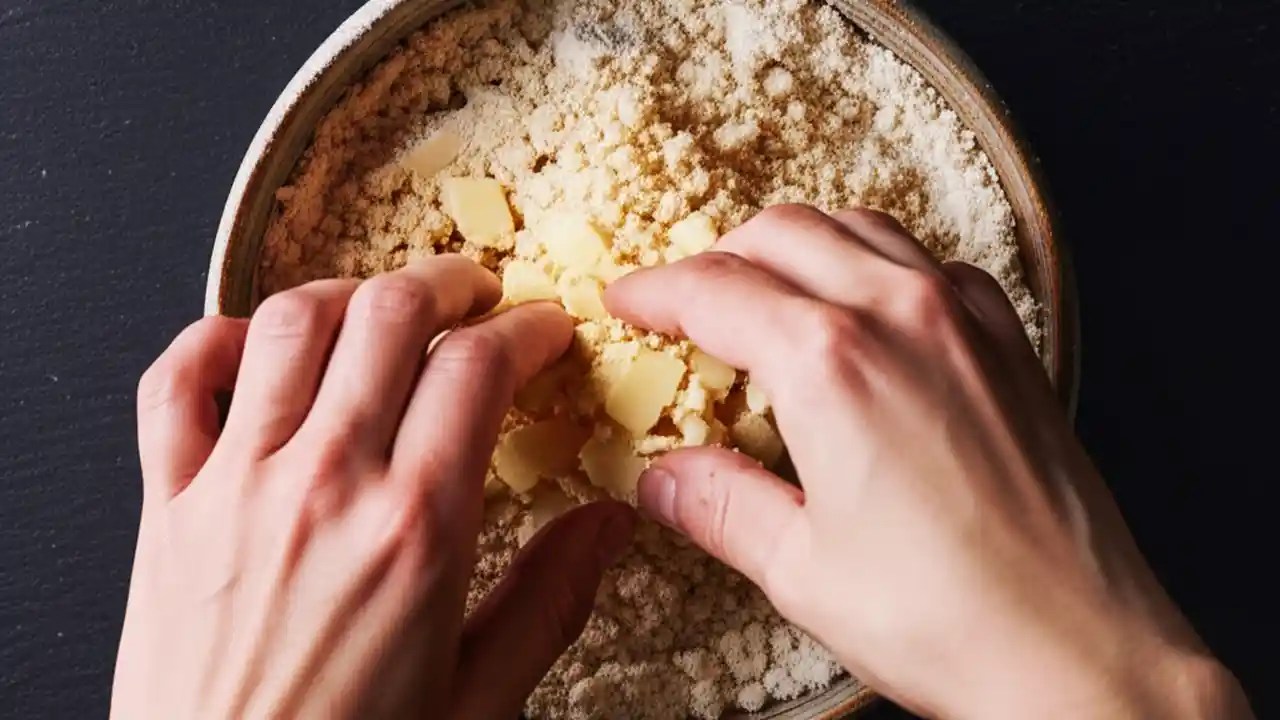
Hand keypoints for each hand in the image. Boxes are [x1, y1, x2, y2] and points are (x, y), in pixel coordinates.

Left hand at [112, 256, 635, 718]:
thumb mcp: (480, 695)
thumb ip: (552, 598)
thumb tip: (612, 523)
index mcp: (417, 527)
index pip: (480, 367)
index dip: (528, 328)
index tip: (545, 329)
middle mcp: (326, 484)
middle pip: (392, 315)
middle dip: (449, 283)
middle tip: (476, 294)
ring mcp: (236, 485)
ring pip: (290, 322)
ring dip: (349, 292)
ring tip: (381, 305)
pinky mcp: (166, 504)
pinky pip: (174, 381)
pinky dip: (212, 338)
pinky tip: (253, 346)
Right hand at [606, 205, 1251, 718]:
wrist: (1082, 652)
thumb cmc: (949, 619)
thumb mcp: (800, 569)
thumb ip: (718, 504)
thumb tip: (660, 478)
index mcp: (832, 364)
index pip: (715, 290)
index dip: (655, 291)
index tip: (626, 303)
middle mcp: (900, 315)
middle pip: (782, 234)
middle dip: (717, 258)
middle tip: (685, 305)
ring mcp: (965, 319)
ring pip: (857, 228)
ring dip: (795, 247)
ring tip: (764, 294)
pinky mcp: (1009, 342)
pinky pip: (925, 262)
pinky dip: (874, 263)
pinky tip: (864, 310)